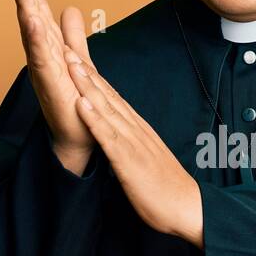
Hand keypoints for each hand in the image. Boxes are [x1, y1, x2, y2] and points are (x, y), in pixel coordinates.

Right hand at [12, 0, 94, 173]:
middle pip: (31, 14)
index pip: (39, 10)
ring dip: (26, 5)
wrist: (79, 138)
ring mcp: (43, 68)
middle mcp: (42, 55)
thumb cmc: (75, 104)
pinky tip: (33, 19)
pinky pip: (41, 57)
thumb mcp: (77, 60)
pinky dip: (36, 38)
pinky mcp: (49, 84)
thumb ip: (72, 36)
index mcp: (49, 47)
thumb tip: (69, 9)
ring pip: (32, 31)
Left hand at [64, 50, 204, 246]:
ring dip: (87, 86)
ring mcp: (133, 144)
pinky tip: (81, 104)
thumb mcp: (146, 159)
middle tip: (66, 47)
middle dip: (86, 72)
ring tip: (71, 64)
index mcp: (138, 130)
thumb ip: (132, 145)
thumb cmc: (166, 189)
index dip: (94, 78)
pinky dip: (94, 119)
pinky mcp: (129, 161)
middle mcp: (135, 130)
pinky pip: (109, 137)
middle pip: (108, 96)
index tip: (78, 59)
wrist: (189, 208)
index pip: (113, 98)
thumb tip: (119, 137)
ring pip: (106, 109)